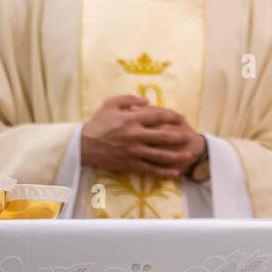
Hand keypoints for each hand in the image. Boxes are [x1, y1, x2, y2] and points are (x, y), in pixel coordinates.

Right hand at [79, 95, 207, 178]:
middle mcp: (135, 136)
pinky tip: (174, 173)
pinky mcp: (129, 164)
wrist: (83, 145)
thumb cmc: (98, 123)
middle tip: (189, 136)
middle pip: (163, 136)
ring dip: (175, 156)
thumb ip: (129, 99)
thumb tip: (147, 101)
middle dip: (178, 136)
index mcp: (132, 119)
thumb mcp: (110, 104)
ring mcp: (133, 151)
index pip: (157, 116)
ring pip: (159, 155)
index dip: (172, 116)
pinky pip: (149, 169)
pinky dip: (163, 172)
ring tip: (187, 155)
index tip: (181, 117)